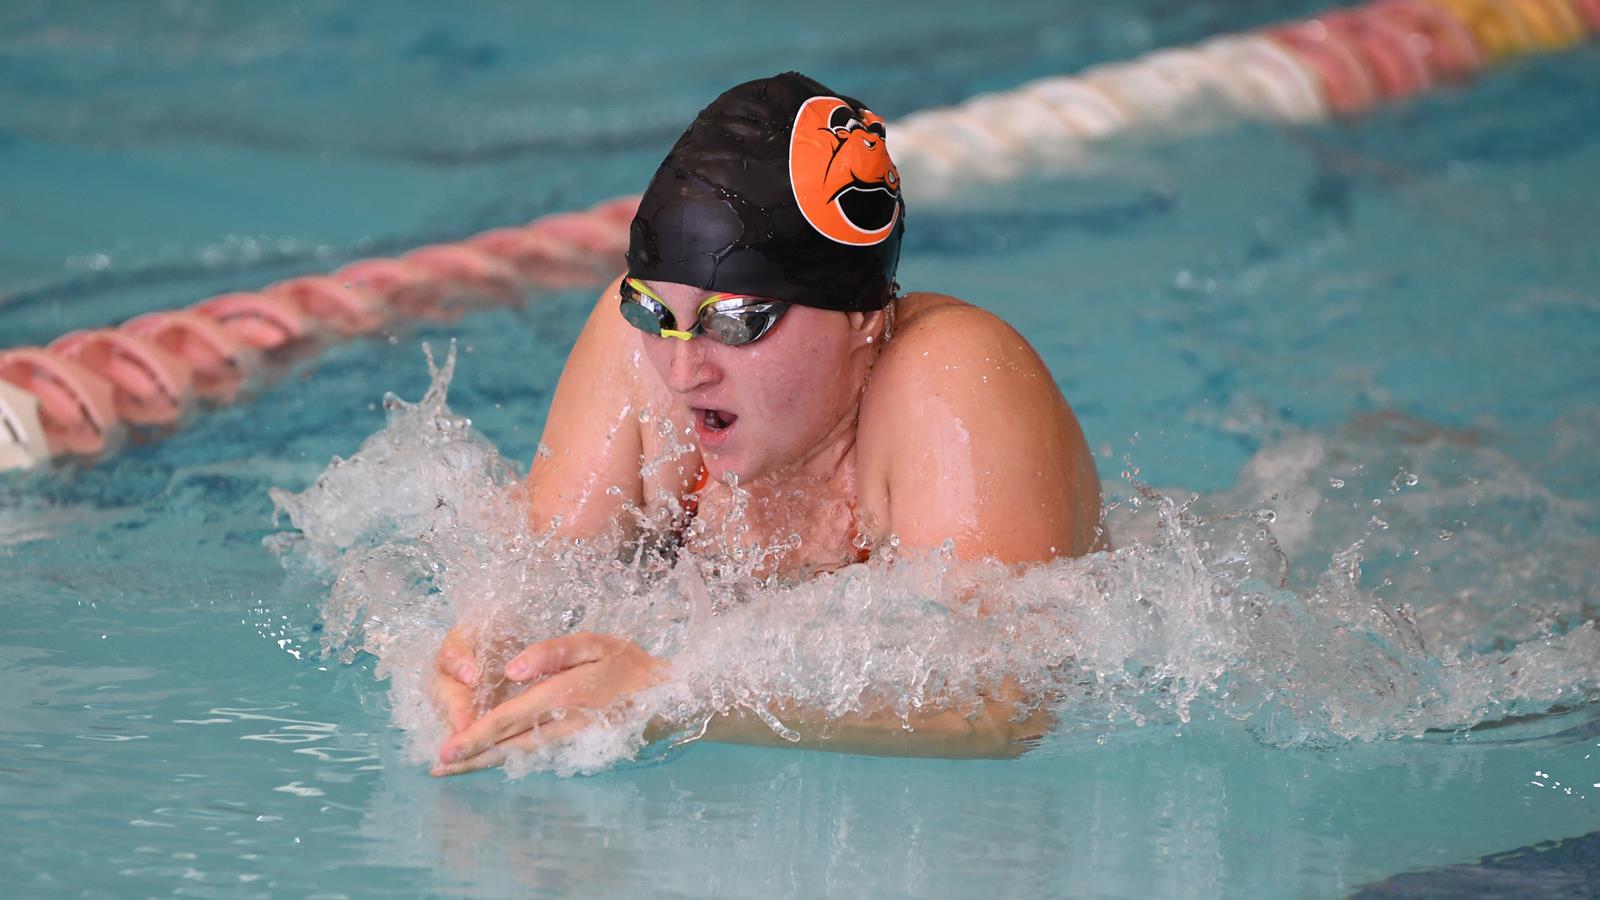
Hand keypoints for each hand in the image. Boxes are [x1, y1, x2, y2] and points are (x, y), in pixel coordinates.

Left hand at [431, 631, 665, 775]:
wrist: (673, 700)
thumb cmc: (631, 666)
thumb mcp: (597, 643)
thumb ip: (553, 652)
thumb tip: (512, 669)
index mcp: (563, 695)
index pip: (508, 719)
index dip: (475, 735)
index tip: (446, 749)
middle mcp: (563, 726)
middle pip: (507, 746)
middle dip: (471, 758)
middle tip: (437, 768)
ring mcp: (571, 742)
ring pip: (519, 756)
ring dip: (485, 764)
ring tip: (455, 769)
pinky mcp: (577, 749)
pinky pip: (536, 756)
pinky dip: (508, 760)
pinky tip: (491, 760)